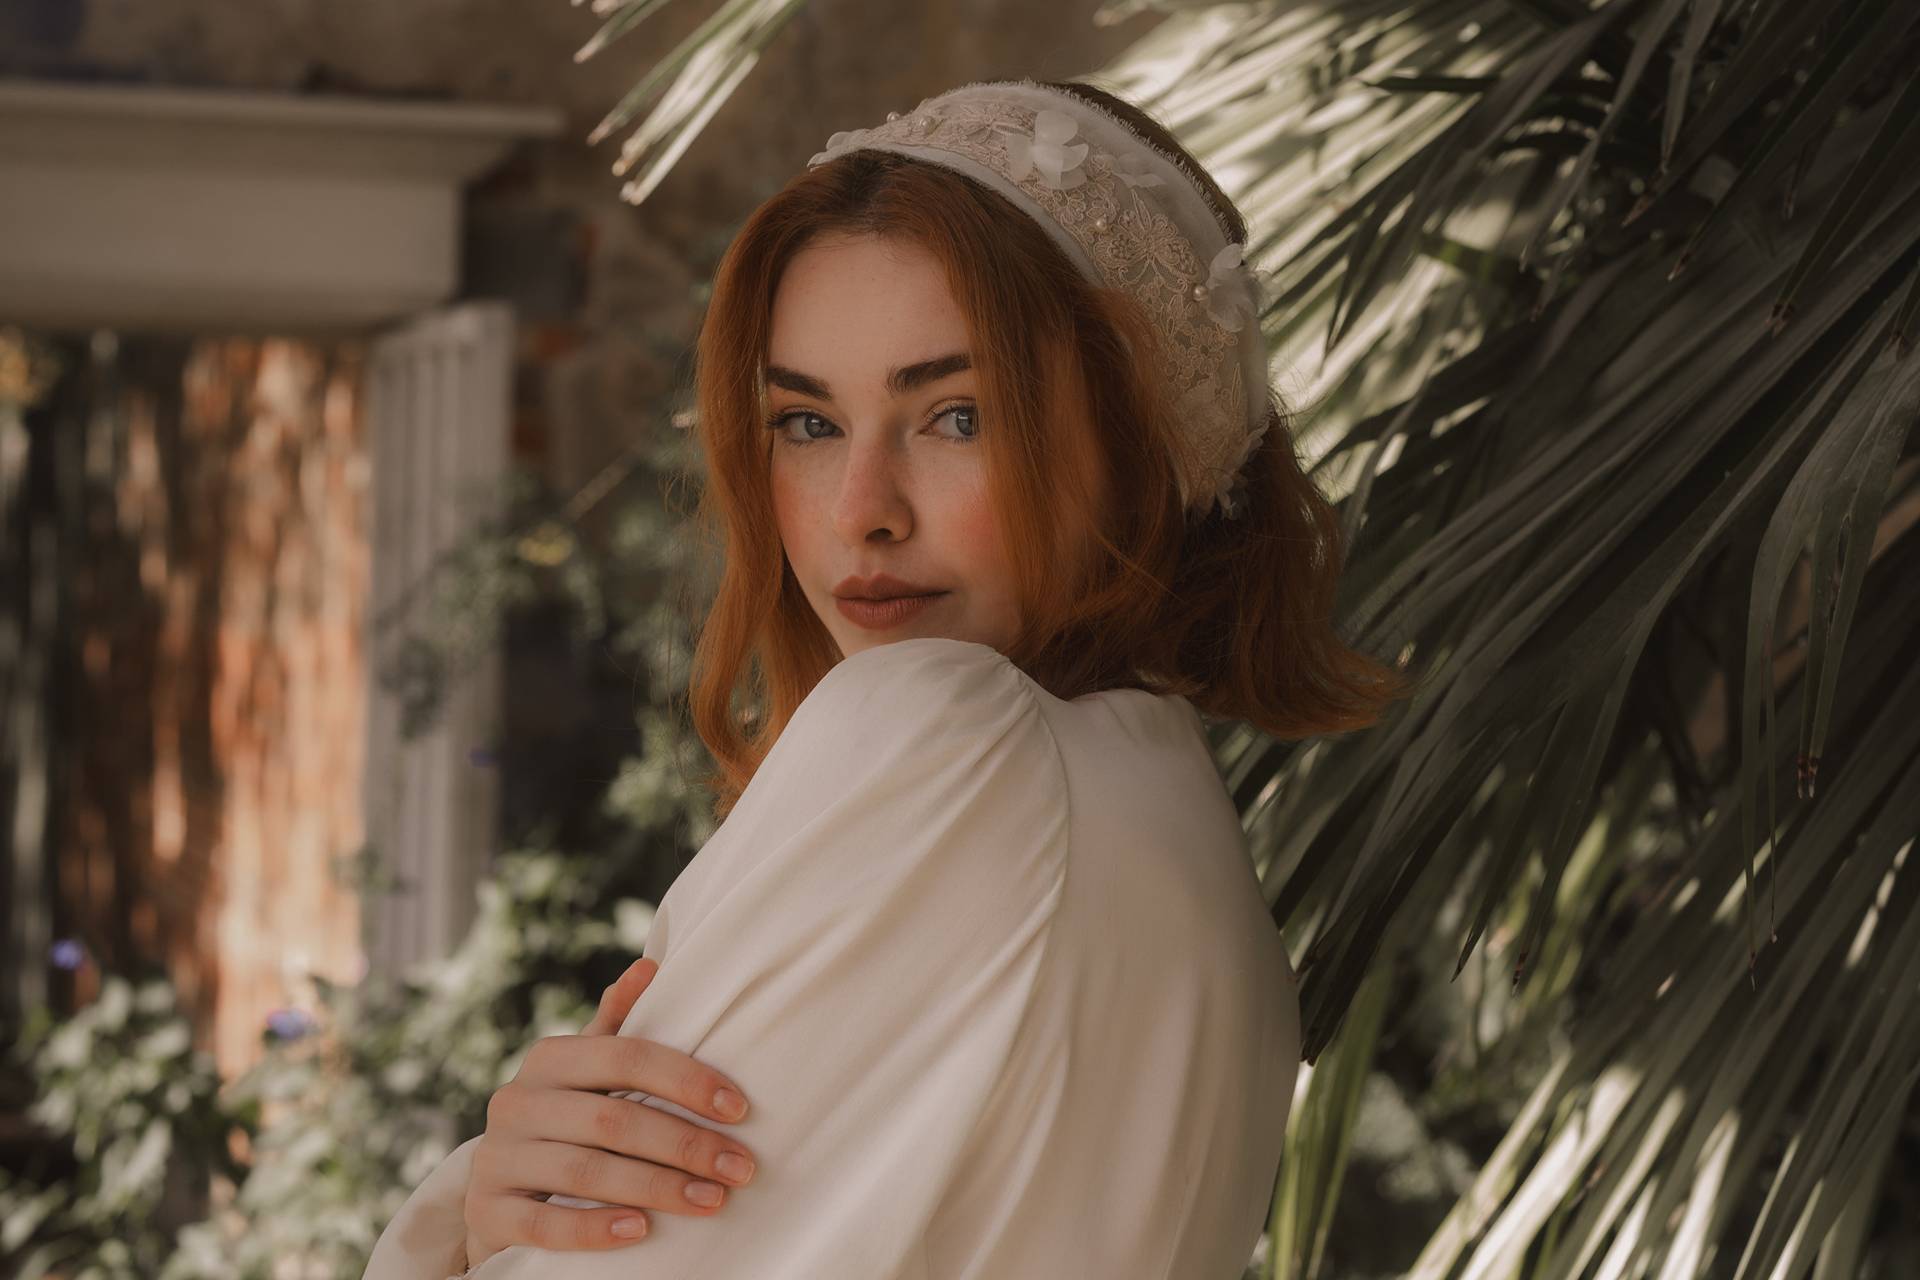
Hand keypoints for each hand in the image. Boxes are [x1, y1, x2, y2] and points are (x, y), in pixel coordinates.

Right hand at [461, 958, 756, 1267]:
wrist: (497, 1188)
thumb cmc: (565, 1119)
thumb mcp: (586, 1071)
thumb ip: (617, 1024)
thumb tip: (651, 964)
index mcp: (549, 1059)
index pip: (625, 1056)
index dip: (686, 1080)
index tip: (739, 1109)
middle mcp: (516, 1102)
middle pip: (612, 1120)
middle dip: (685, 1144)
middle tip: (740, 1168)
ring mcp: (497, 1158)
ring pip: (584, 1172)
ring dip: (656, 1188)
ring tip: (711, 1201)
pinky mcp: (486, 1212)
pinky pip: (543, 1225)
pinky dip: (595, 1228)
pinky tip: (641, 1231)